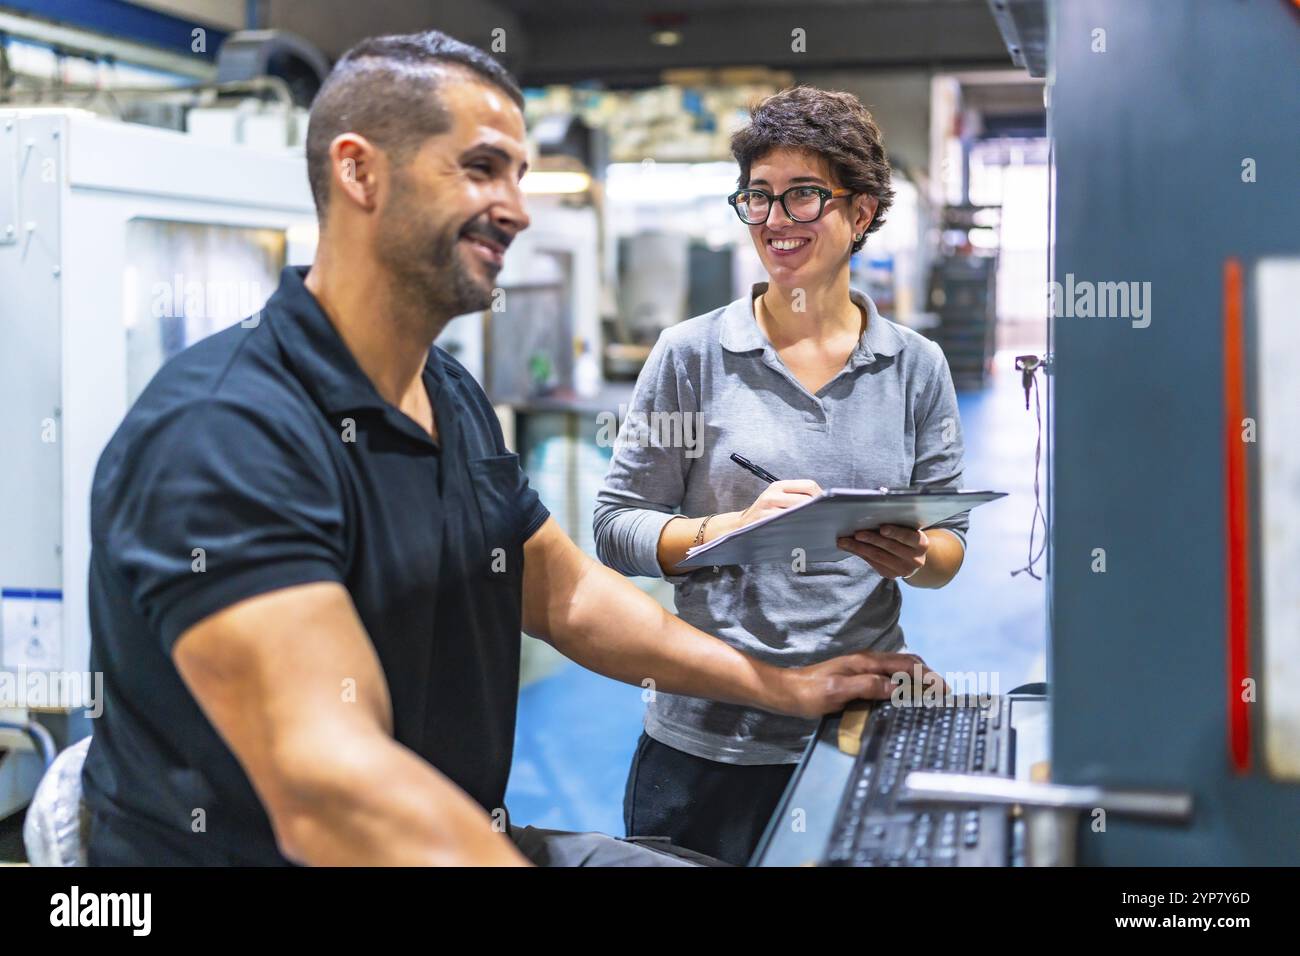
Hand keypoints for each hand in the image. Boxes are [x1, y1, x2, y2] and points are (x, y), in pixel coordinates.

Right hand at [736, 479, 821, 528]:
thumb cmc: (764, 513)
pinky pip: (787, 523)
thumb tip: (821, 500)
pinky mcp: (764, 521)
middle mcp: (773, 494)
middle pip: (806, 499)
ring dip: (808, 519)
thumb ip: (795, 496)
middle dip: (817, 509)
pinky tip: (800, 531)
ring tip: (812, 524)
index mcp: (779, 485)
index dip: (820, 495)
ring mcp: (768, 508)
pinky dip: (796, 527)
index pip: (808, 485)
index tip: (826, 505)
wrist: (740, 525)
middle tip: (823, 517)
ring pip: (798, 512)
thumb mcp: (776, 497)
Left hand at [763, 651, 947, 718]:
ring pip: (899, 669)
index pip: (906, 665)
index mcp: (866, 663)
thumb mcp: (837, 692)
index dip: (928, 676)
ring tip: (931, 695)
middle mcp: (867, 662)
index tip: (945, 690)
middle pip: (907, 663)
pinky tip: (905, 697)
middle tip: (944, 695)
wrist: (786, 692)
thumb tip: (897, 688)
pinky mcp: (858, 678)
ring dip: (917, 679)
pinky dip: (904, 684)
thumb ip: (867, 686)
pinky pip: (889, 677)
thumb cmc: (809, 693)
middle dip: (928, 675)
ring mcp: (863, 669)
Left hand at [838, 525, 928, 578]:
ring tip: (844, 541)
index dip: (895, 532)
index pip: (908, 537)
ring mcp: (902, 570)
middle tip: (856, 533)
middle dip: (871, 539)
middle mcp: (915, 559)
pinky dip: (860, 553)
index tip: (882, 528)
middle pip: (889, 547)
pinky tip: (849, 547)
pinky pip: (872, 563)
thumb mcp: (908, 530)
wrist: (913, 557)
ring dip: (858, 548)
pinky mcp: (890, 575)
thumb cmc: (906, 537)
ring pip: (877, 556)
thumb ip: (897, 525)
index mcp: (921, 544)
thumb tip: (870, 517)